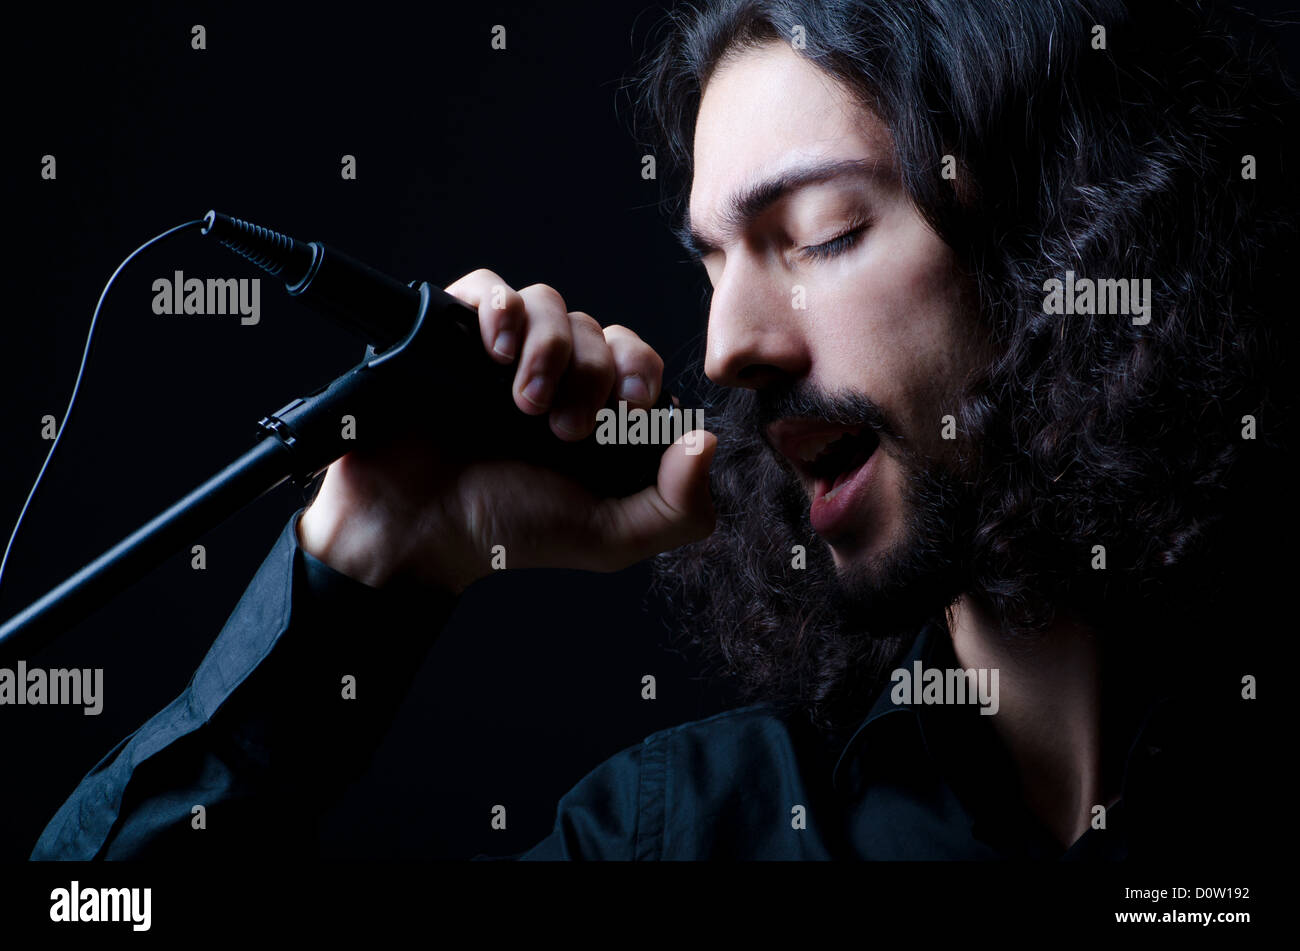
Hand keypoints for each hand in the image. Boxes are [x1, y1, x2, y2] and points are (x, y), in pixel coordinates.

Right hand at [298, 269, 715, 593]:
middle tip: (564, 428)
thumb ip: (679, 508)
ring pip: (551, 303)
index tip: (628, 412)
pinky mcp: (450, 335)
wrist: (415, 530)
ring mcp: (502, 354)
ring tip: (523, 402)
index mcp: (595, 414)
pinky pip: (487, 287)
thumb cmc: (508, 532)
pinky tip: (496, 349)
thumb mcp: (609, 538)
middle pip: (600, 330)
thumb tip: (709, 441)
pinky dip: (501, 308)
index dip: (641, 374)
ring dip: (550, 349)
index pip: (638, 362)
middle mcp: (553, 377)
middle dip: (595, 372)